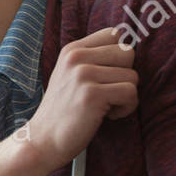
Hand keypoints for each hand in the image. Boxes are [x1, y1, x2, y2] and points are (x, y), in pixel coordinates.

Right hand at [23, 26, 136, 170]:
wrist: (43, 140)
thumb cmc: (63, 111)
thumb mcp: (70, 75)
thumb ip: (92, 59)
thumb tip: (128, 49)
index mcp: (72, 49)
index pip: (114, 34)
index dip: (118, 58)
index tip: (106, 77)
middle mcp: (76, 57)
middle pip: (128, 53)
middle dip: (124, 77)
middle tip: (106, 94)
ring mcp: (83, 74)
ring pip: (132, 75)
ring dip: (125, 96)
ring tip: (104, 106)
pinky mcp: (92, 94)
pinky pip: (131, 93)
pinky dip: (126, 108)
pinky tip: (107, 115)